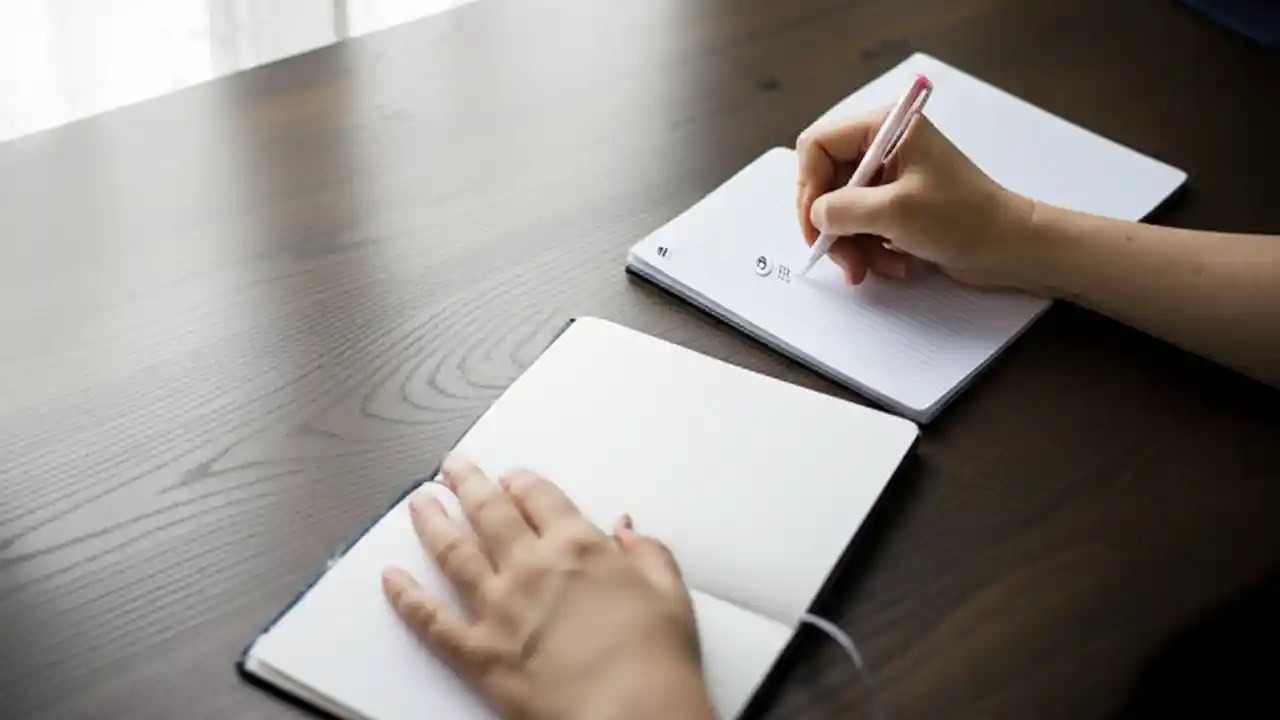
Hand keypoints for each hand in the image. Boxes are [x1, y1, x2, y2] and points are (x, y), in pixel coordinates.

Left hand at [382, 458, 714, 719]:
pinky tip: (390, 578)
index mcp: (578, 547)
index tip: (512, 477)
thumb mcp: (669, 594)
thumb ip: (647, 554)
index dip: (522, 483)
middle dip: (468, 484)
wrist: (633, 714)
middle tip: (452, 467)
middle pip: (489, 512)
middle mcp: (531, 568)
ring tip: (419, 502)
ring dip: (432, 522)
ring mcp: (499, 608)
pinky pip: (431, 620)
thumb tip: (627, 530)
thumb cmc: (655, 661)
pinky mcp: (478, 653)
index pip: (540, 498)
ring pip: (454, 552)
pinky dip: (406, 597)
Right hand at [796, 107, 1035, 287]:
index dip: (809, 187)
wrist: (1011, 247)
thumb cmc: (962, 219)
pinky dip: (872, 250)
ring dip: (853, 245)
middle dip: (833, 226)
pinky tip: (897, 263)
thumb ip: (842, 210)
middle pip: (827, 183)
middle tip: (843, 261)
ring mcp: (891, 178)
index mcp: (885, 128)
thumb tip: (815, 216)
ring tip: (874, 268)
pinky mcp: (898, 206)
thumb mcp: (894, 212)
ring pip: (842, 211)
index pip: (819, 145)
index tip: (815, 226)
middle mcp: (884, 146)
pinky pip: (863, 227)